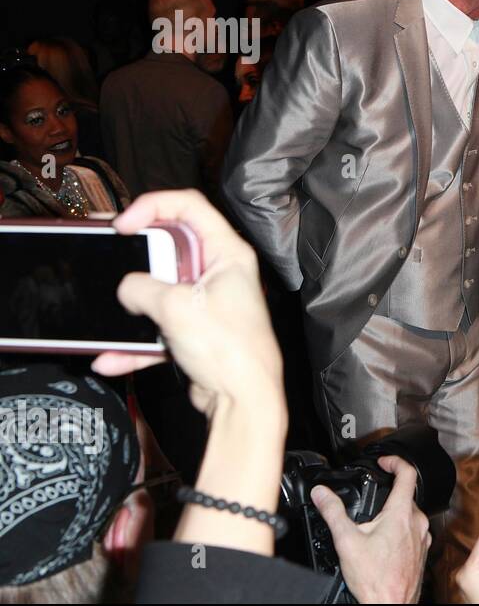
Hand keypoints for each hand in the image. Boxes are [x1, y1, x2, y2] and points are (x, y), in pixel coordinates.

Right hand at [91, 189, 282, 416]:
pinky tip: (111, 358)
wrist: (244, 400)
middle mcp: (220, 273)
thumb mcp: (176, 307)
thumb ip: (142, 288)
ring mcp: (207, 303)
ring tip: (105, 311)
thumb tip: (126, 288)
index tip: (124, 224)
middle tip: (107, 255)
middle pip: (169, 248)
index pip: (190, 206)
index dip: (152, 206)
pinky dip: (135, 344)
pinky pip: (157, 329)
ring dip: (131, 305)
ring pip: (158, 290)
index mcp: (227, 254)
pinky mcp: (195, 332)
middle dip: (135, 255)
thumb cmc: (229, 349)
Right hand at [312, 455, 430, 603]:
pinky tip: (383, 543)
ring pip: (410, 514)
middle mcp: (417, 523)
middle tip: (372, 494)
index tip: (384, 461)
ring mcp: (422, 538)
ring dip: (394, 513)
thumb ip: (333, 512)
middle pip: (407, 495)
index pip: (407, 473)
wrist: (391, 605)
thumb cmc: (375, 579)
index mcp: (402, 514)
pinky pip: (413, 532)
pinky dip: (399, 530)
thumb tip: (321, 494)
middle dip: (389, 492)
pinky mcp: (421, 552)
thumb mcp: (346, 541)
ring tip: (374, 522)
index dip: (395, 461)